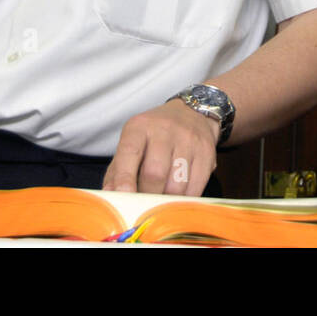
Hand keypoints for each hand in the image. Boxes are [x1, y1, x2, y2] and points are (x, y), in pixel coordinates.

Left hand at [104, 99, 219, 194]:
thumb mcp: (132, 142)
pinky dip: (184, 199)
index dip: (125, 177)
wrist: (192, 113)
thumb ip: (118, 170)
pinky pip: (195, 186)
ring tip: (161, 197)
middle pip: (155, 173)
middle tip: (143, 203)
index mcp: (139, 127)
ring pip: (176, 184)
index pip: (130, 152)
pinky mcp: (207, 152)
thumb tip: (110, 195)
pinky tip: (178, 195)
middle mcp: (165, 130)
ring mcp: (188, 140)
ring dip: (166, 199)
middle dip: (147, 194)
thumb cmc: (155, 135)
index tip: (123, 196)